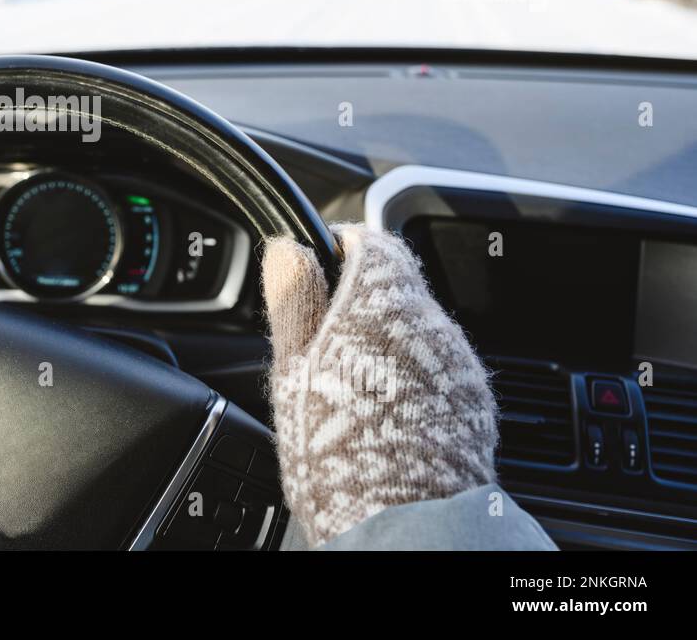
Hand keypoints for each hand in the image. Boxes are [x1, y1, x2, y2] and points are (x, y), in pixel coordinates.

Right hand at [261, 223, 497, 545]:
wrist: (404, 520)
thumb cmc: (336, 443)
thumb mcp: (293, 367)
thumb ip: (293, 299)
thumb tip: (287, 247)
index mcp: (381, 298)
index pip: (372, 241)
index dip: (341, 250)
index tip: (317, 273)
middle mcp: (429, 320)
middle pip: (395, 288)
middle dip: (360, 308)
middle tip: (322, 348)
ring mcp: (458, 362)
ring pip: (417, 333)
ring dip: (387, 346)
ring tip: (351, 390)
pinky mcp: (475, 402)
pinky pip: (439, 372)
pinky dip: (413, 381)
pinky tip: (385, 416)